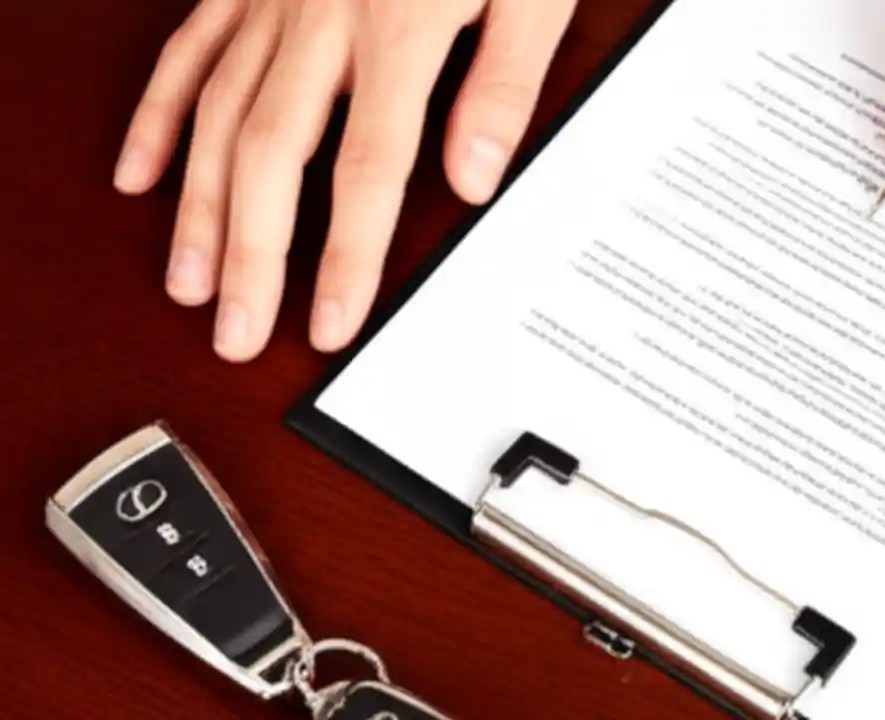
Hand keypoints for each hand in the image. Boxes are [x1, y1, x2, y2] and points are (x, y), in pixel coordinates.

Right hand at [114, 0, 576, 361]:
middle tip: (235, 333)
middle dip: (250, 255)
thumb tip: (473, 180)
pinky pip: (190, 49)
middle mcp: (322, 19)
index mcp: (400, 31)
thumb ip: (502, 84)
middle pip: (271, 158)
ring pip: (217, 113)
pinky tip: (142, 172)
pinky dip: (160, 113)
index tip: (330, 324)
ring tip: (187, 281)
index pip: (367, 171)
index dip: (345, 257)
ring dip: (197, 205)